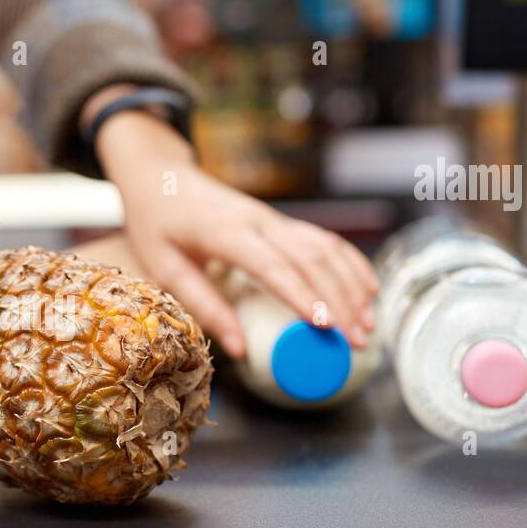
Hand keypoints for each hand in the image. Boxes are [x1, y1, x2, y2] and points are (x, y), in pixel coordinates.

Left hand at [93, 105, 377, 358]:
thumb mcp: (164, 268)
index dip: (303, 296)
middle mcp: (258, 221)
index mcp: (225, 231)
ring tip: (368, 326)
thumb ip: (202, 306)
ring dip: (353, 286)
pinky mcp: (282, 222)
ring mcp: (274, 219)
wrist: (161, 178)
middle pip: (311, 260)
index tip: (327, 326)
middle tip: (356, 342)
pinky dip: (350, 264)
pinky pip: (325, 240)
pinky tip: (368, 289)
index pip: (273, 266)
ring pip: (326, 248)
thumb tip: (239, 349)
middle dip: (341, 302)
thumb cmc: (157, 224)